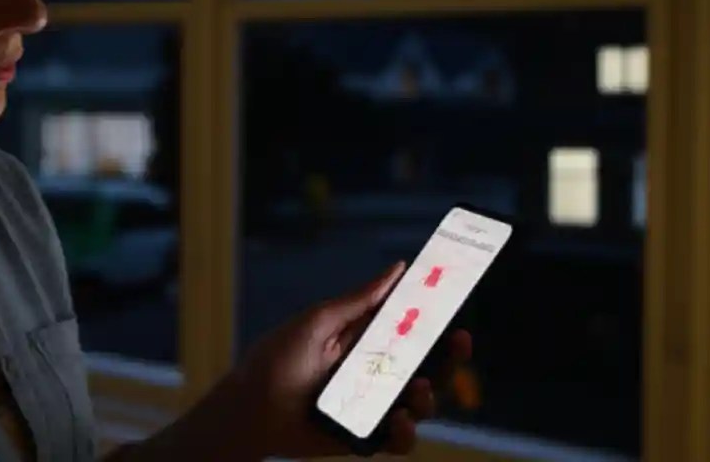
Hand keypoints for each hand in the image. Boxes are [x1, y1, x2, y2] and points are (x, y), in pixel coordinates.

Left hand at [229, 261, 472, 458]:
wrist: (250, 408)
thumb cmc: (277, 358)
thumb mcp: (318, 321)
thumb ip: (359, 300)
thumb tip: (399, 268)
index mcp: (366, 342)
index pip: (412, 330)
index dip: (437, 319)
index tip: (457, 303)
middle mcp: (375, 373)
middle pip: (427, 366)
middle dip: (449, 355)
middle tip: (459, 340)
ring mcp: (373, 406)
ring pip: (420, 404)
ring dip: (429, 395)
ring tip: (417, 389)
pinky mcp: (366, 437)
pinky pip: (400, 440)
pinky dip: (407, 432)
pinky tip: (400, 420)